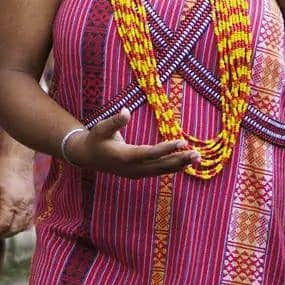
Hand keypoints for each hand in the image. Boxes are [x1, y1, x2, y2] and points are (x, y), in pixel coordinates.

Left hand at [0, 154, 36, 241]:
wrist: (19, 160)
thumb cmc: (2, 171)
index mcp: (10, 200)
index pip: (3, 224)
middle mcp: (22, 205)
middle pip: (14, 229)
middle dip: (1, 236)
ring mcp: (29, 205)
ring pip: (22, 227)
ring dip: (11, 233)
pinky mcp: (32, 203)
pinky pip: (28, 221)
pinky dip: (20, 227)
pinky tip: (11, 226)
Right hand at [65, 109, 200, 178]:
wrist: (87, 157)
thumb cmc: (96, 138)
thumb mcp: (101, 127)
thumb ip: (115, 121)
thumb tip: (126, 111)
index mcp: (124, 156)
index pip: (149, 153)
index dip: (166, 149)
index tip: (181, 142)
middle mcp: (132, 168)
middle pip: (160, 166)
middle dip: (179, 160)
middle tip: (197, 154)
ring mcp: (136, 173)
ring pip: (161, 171)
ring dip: (180, 165)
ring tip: (198, 158)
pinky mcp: (139, 174)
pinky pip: (159, 171)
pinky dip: (173, 167)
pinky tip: (186, 163)